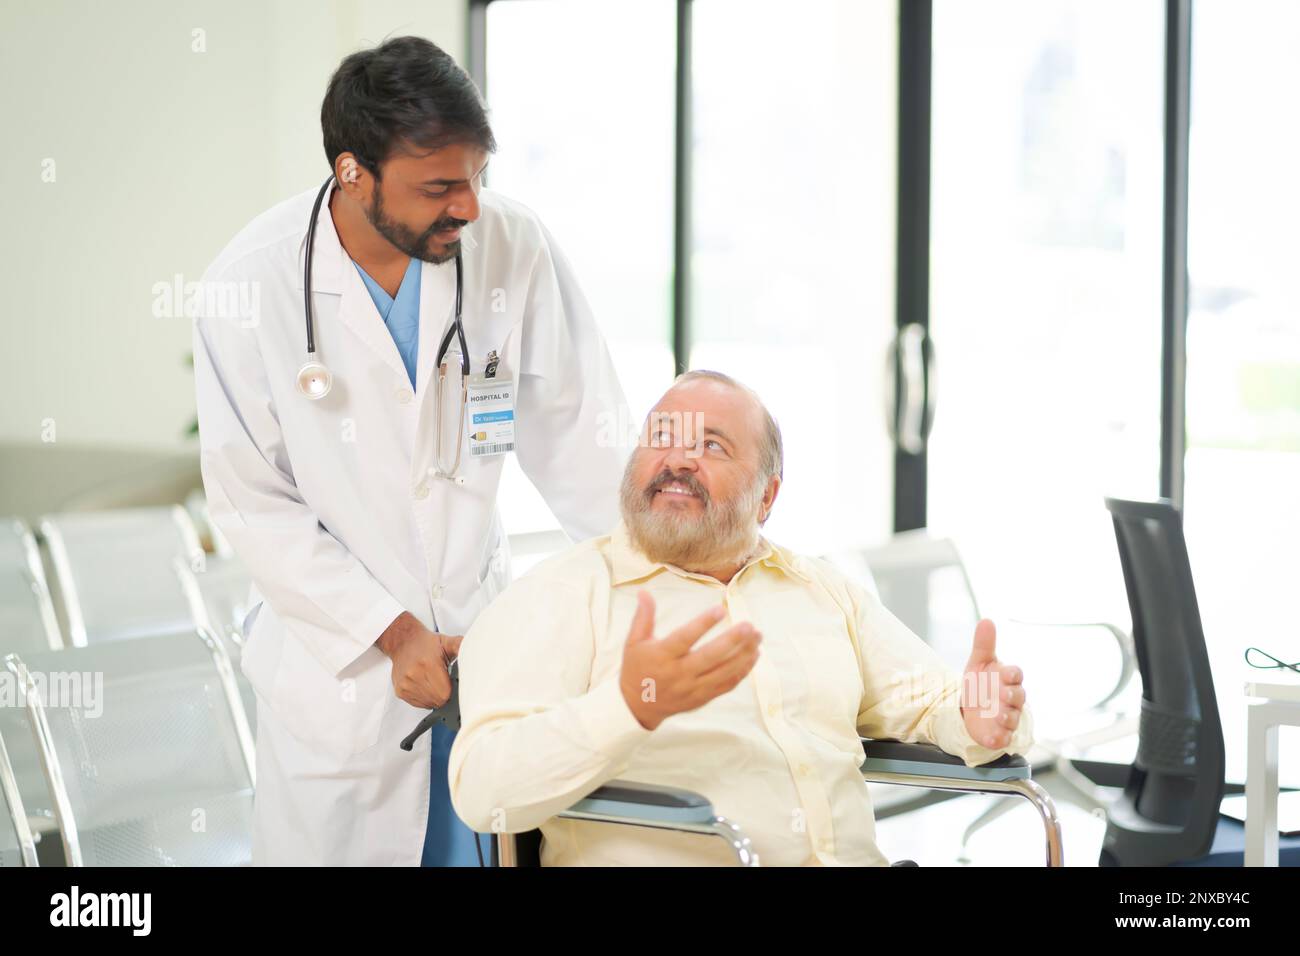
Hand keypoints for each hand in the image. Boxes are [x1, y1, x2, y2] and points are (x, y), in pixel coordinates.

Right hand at [377, 612, 461, 708]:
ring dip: (435, 698)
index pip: (445, 694)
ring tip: (434, 682)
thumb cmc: (425, 643)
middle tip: (445, 682)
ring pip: (428, 704)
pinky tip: (426, 685)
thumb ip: (461, 647)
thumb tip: (477, 651)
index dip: (453, 692)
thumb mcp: (447, 642)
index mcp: (428, 664)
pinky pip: (418, 704)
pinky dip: (425, 699)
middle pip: (438, 700)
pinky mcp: (401, 691)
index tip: (453, 684)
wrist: (403, 641)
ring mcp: (406, 685)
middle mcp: (414, 675)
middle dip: (445, 695)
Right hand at [619, 591, 761, 730]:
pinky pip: (727, 685)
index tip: (719, 609)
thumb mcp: (633, 642)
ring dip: (744, 655)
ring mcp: (693, 688)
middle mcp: (679, 674)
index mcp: (662, 656)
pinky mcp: (702, 698)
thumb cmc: (637, 668)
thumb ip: (643, 617)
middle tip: (749, 626)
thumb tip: (644, 591)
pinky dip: (743, 671)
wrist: (638, 706)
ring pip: (724, 672)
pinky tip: (753, 655)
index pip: (684, 638)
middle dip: (732, 641)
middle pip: (710, 657)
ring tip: (758, 637)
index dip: (702, 624)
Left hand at [960, 619, 1025, 749]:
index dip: (1013, 674)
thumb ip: (983, 644)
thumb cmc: (981, 681)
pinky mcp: (999, 734)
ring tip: (1000, 717)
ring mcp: (1007, 717)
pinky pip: (1003, 738)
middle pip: (1018, 697)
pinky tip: (992, 739)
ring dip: (1008, 718)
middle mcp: (1011, 698)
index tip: (1007, 673)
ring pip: (1013, 718)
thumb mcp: (978, 662)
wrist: (970, 706)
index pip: (1016, 675)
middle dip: (1012, 696)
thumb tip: (986, 620)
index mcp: (1008, 679)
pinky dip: (999, 739)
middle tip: (1003, 695)